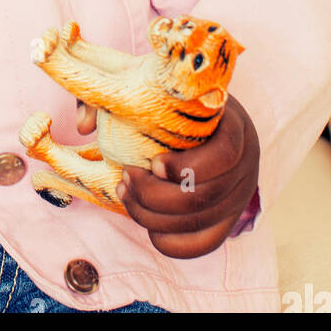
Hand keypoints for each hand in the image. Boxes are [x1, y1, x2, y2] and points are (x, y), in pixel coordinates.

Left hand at [115, 94, 259, 257]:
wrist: (212, 119)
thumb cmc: (177, 100)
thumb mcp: (155, 86)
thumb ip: (117, 95)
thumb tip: (85, 124)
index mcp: (234, 126)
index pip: (225, 155)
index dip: (189, 167)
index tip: (154, 162)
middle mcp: (246, 165)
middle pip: (207, 197)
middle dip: (157, 195)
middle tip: (126, 176)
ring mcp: (238, 196)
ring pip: (200, 223)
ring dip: (154, 216)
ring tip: (125, 192)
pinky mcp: (226, 219)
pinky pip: (202, 244)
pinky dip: (170, 240)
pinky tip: (145, 221)